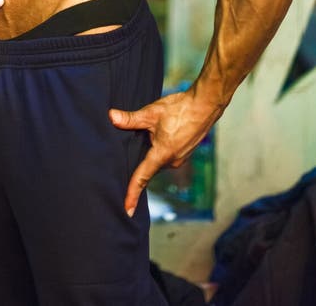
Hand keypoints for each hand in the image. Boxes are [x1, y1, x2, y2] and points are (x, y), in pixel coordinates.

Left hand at [109, 88, 222, 216]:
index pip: (142, 177)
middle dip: (137, 165)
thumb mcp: (151, 112)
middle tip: (121, 164)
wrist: (204, 106)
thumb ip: (130, 118)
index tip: (127, 210)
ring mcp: (180, 158)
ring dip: (149, 155)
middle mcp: (172, 161)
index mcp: (162, 154)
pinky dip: (158, 151)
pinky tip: (154, 139)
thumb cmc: (179, 108)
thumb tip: (111, 117)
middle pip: (148, 168)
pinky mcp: (184, 153)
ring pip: (157, 161)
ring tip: (140, 143)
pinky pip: (166, 157)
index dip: (132, 193)